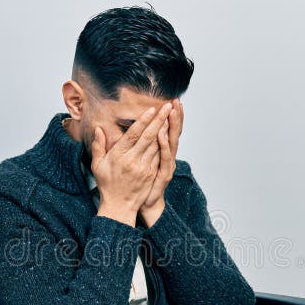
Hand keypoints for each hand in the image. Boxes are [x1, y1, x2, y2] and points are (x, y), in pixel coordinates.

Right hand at [91, 102, 172, 225]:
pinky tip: (169, 133)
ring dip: (165, 129)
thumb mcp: (97, 165)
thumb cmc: (107, 185)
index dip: (143, 121)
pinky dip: (165, 144)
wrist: (119, 206)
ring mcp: (144, 168)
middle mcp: (132, 161)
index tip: (151, 109)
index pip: (133, 134)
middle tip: (168, 106)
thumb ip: (98, 146)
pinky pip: (159, 156)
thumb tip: (98, 129)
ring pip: (157, 145)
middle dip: (159, 120)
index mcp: (119, 156)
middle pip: (148, 137)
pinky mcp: (151, 174)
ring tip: (171, 115)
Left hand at [139, 98, 183, 226]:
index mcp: (159, 151)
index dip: (169, 116)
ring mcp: (166, 164)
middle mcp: (166, 156)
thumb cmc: (140, 183)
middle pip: (172, 132)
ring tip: (172, 112)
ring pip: (171, 143)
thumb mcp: (136, 161)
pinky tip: (161, 134)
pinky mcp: (164, 174)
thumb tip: (127, 129)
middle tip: (176, 101)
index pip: (166, 129)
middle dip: (175, 116)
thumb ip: (134, 145)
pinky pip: (164, 158)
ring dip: (172, 127)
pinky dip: (163, 146)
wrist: (145, 204)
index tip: (170, 101)